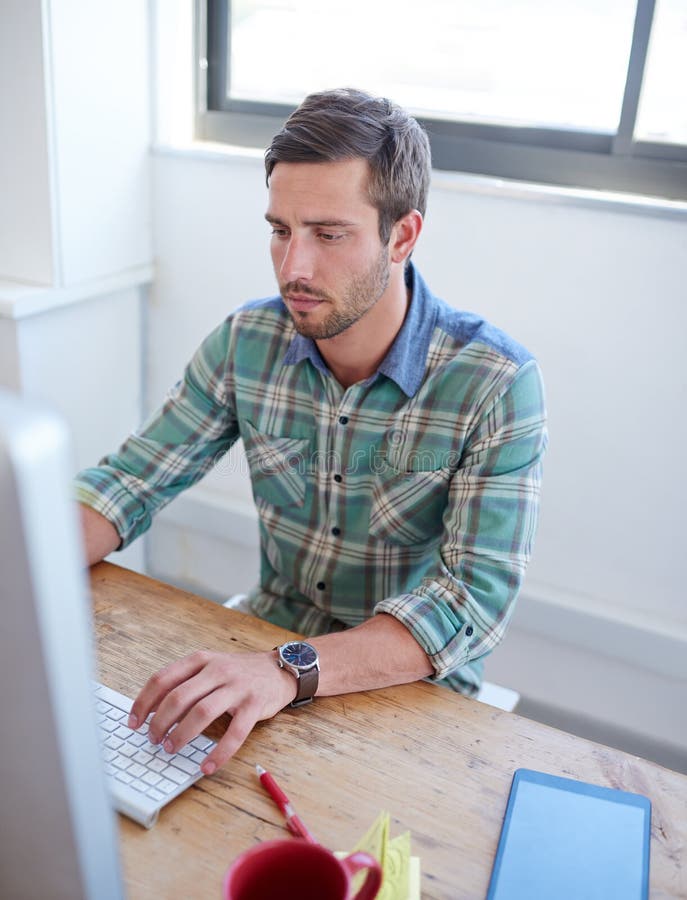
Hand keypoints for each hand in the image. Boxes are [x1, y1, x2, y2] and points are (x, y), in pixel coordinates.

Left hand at [127, 650, 297, 773]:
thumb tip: (151, 711)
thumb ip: (184, 683)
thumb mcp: (209, 667)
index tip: (133, 723)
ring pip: (202, 712)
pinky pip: (234, 733)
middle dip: (160, 722)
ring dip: (182, 735)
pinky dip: (219, 753)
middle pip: (179, 697)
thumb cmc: (238, 673)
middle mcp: (217, 670)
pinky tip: (208, 766)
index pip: (162, 679)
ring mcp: (237, 687)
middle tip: (153, 740)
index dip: (143, 703)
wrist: (279, 669)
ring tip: (172, 749)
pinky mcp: (254, 705)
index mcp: (201, 660)